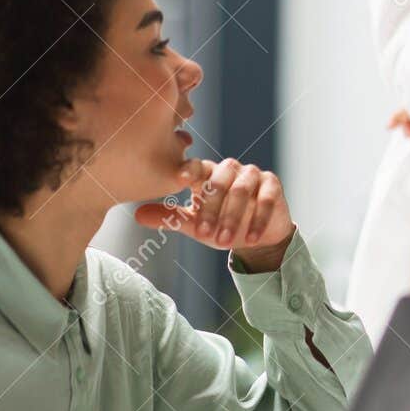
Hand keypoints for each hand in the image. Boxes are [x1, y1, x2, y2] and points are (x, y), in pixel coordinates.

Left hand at [135, 158, 295, 271]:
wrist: (257, 237)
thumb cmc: (221, 225)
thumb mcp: (194, 224)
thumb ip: (169, 217)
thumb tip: (136, 215)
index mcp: (207, 174)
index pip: (198, 168)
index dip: (190, 171)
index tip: (182, 180)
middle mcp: (230, 170)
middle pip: (220, 180)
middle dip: (211, 209)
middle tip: (202, 234)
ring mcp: (252, 175)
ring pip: (242, 189)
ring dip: (232, 217)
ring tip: (223, 241)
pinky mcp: (272, 185)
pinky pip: (266, 198)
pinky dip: (258, 219)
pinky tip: (252, 238)